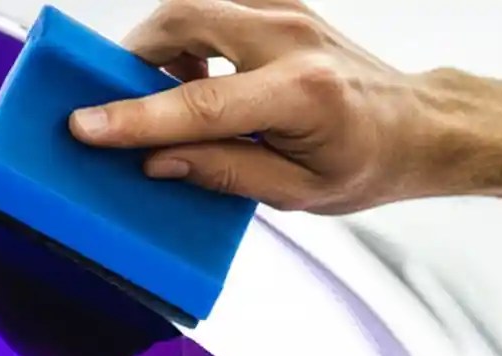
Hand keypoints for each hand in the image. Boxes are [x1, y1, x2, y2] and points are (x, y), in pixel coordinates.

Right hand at [69, 0, 460, 213]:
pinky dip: (188, 36)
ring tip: (164, 93)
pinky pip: (214, 7)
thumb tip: (157, 160)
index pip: (201, 103)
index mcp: (303, 95)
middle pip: (187, 19)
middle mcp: (292, 39)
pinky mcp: (282, 7)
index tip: (85, 124)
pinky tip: (194, 76)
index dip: (136, 116)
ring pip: (195, 4)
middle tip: (114, 97)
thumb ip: (224, 172)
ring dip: (162, 43)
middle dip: (137, 55)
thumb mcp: (298, 192)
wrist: (416, 126)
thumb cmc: (367, 163)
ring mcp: (288, 13)